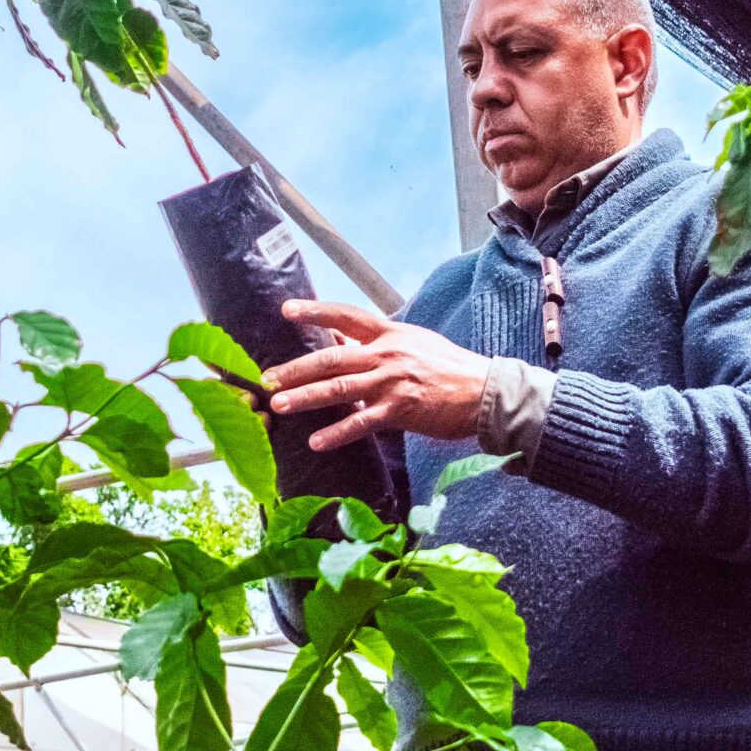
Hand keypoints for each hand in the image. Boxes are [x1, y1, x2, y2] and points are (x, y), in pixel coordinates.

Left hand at [262, 300, 487, 451]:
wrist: (483, 392)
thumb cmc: (447, 367)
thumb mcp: (411, 342)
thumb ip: (374, 342)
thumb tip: (338, 339)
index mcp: (388, 333)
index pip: (345, 316)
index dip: (315, 312)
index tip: (286, 309)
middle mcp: (386, 354)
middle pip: (332, 358)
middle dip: (296, 368)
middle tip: (268, 378)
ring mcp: (392, 382)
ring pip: (339, 389)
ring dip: (306, 397)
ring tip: (280, 404)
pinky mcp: (400, 411)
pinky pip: (361, 422)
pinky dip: (337, 432)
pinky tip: (316, 441)